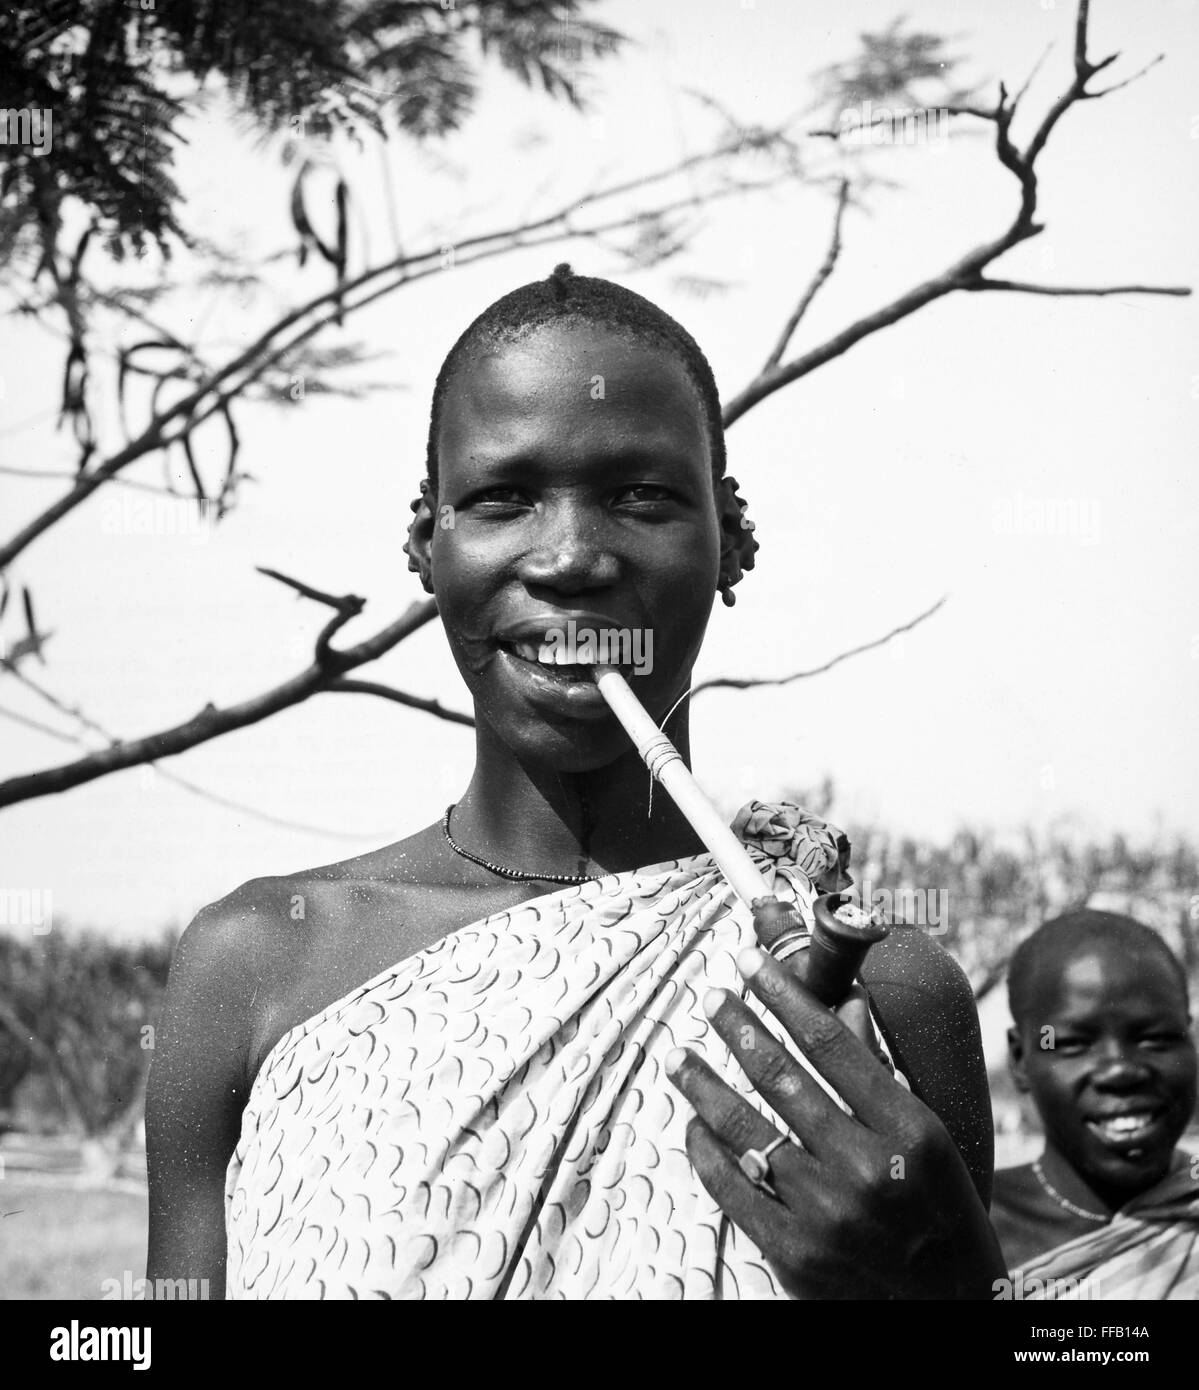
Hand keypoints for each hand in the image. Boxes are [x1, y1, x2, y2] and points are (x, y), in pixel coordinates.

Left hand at [665, 945, 1005, 1298]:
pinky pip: (732, 1187)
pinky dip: (705, 1149)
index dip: (783, 995)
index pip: (830, 1043)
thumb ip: (880, 1071)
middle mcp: (865, 1167)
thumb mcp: (929, 1137)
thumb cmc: (940, 1210)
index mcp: (908, 1131)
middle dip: (737, 1027)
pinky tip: (693, 1124)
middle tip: (711, 998)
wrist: (950, 1310)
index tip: (751, 963)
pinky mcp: (793, 1252)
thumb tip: (845, 1000)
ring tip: (680, 1056)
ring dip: (704, 1083)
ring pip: (745, 1127)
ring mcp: (825, 1212)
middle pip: (781, 1076)